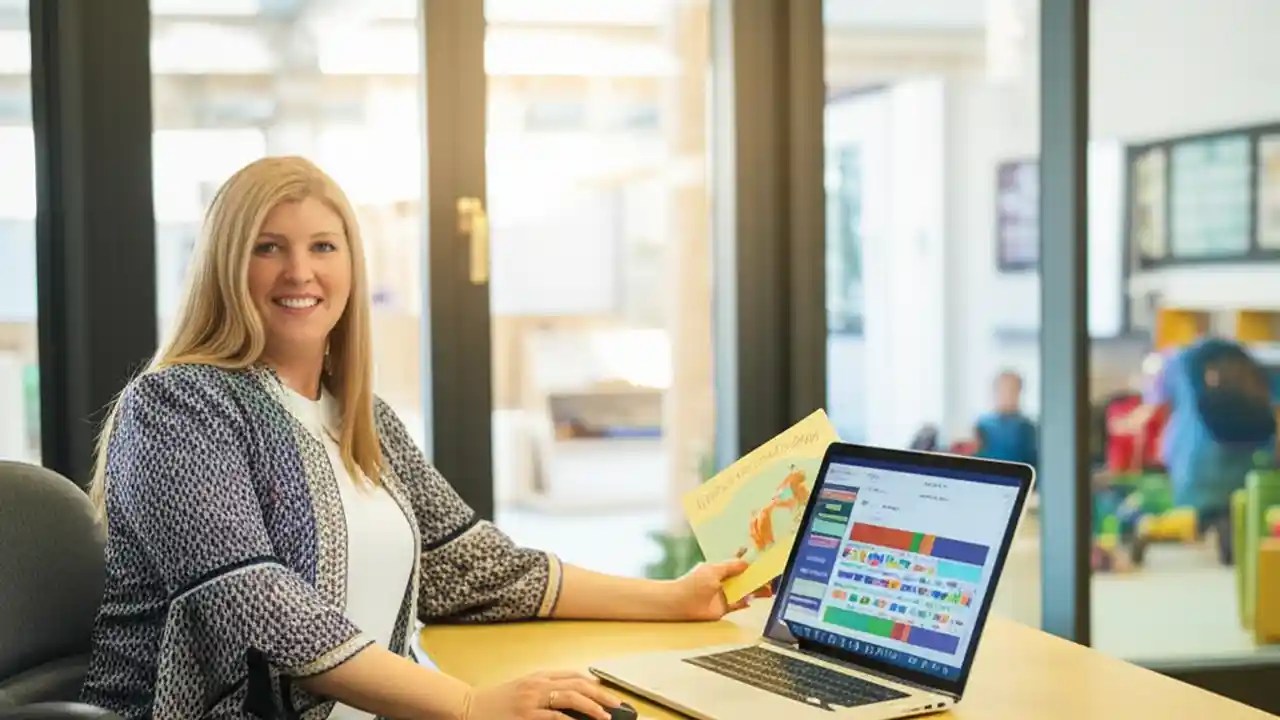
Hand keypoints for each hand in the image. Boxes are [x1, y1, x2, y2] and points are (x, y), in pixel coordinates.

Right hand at [462, 670, 624, 719]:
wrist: (469, 707)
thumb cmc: (496, 701)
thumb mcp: (523, 688)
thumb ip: (546, 688)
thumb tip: (573, 694)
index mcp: (538, 676)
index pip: (574, 675)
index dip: (595, 684)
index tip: (609, 693)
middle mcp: (537, 684)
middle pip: (578, 684)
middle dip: (601, 694)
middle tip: (617, 704)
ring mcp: (531, 700)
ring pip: (570, 698)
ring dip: (592, 707)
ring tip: (605, 716)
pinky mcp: (526, 716)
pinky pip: (555, 718)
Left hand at [669, 559, 774, 621]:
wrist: (682, 603)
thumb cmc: (694, 583)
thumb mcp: (713, 570)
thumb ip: (730, 567)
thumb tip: (746, 563)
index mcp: (719, 569)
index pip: (736, 562)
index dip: (748, 559)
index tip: (761, 558)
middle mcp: (723, 581)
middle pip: (743, 578)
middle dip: (756, 576)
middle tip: (770, 576)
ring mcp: (724, 594)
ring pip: (744, 591)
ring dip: (755, 590)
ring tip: (768, 589)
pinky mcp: (724, 608)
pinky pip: (738, 604)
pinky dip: (746, 602)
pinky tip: (753, 600)